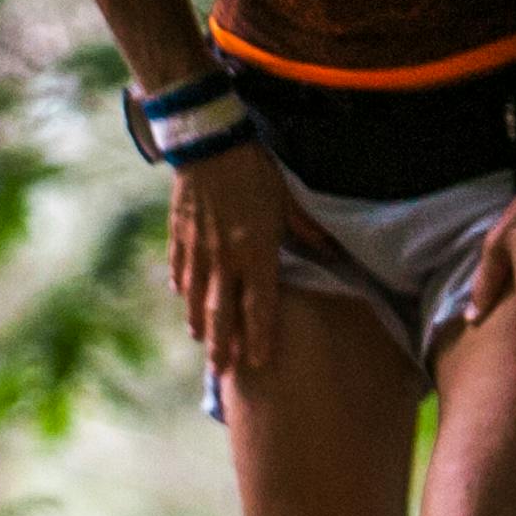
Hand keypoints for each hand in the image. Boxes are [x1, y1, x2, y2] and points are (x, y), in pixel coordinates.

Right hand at [165, 143, 285, 372]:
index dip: (259, 337)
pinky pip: (180, 267)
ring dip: (198, 321)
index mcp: (256, 253)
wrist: (210, 144)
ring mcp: (198, 249)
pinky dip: (181, 285)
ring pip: (197, 296)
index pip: (259, 307)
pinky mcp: (180, 234)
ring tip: (200, 339)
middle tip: (221, 372)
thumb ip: (307, 231)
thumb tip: (335, 252)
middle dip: (222, 345)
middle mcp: (225, 259)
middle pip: (222, 312)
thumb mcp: (287, 200)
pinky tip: (182, 296)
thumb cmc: (255, 171)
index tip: (258, 363)